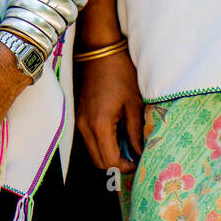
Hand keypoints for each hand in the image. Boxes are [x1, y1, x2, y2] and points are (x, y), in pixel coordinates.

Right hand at [75, 49, 144, 173]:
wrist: (100, 54)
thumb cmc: (120, 74)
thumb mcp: (134, 103)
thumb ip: (135, 132)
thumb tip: (141, 153)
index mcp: (99, 124)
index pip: (110, 161)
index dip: (126, 166)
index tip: (139, 162)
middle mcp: (85, 127)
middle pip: (99, 162)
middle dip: (117, 164)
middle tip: (135, 157)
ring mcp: (80, 122)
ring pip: (94, 153)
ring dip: (110, 155)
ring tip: (128, 145)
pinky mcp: (80, 118)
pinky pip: (90, 141)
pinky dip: (103, 144)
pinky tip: (118, 134)